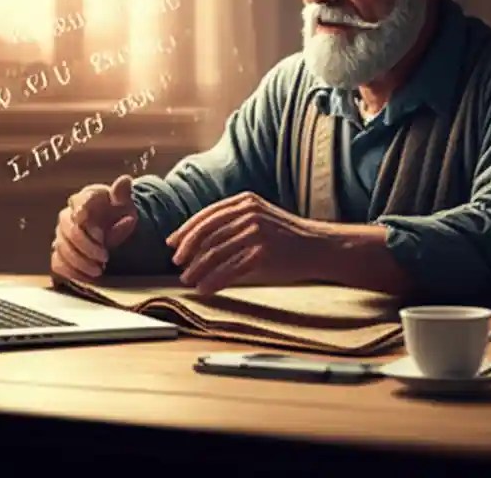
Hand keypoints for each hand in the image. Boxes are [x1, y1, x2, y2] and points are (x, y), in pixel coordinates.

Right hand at [51, 174, 137, 282]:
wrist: (113, 224)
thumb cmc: (117, 210)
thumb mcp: (124, 202)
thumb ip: (122, 193)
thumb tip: (125, 180)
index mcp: (83, 199)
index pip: (77, 204)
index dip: (86, 221)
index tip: (100, 235)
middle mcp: (68, 215)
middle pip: (68, 231)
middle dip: (86, 247)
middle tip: (105, 257)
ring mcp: (62, 234)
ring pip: (62, 249)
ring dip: (80, 262)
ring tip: (99, 270)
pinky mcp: (61, 251)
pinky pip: (58, 263)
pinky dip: (71, 272)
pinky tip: (88, 278)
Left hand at [165, 191, 324, 294]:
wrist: (318, 247)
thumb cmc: (287, 237)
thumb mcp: (260, 217)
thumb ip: (234, 222)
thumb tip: (199, 241)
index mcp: (245, 201)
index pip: (207, 215)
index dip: (186, 230)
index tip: (172, 244)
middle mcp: (249, 213)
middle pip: (207, 233)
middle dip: (188, 251)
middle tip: (177, 264)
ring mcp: (256, 232)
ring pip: (215, 253)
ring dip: (198, 269)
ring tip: (189, 280)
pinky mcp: (263, 253)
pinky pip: (230, 269)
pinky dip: (213, 281)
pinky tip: (205, 288)